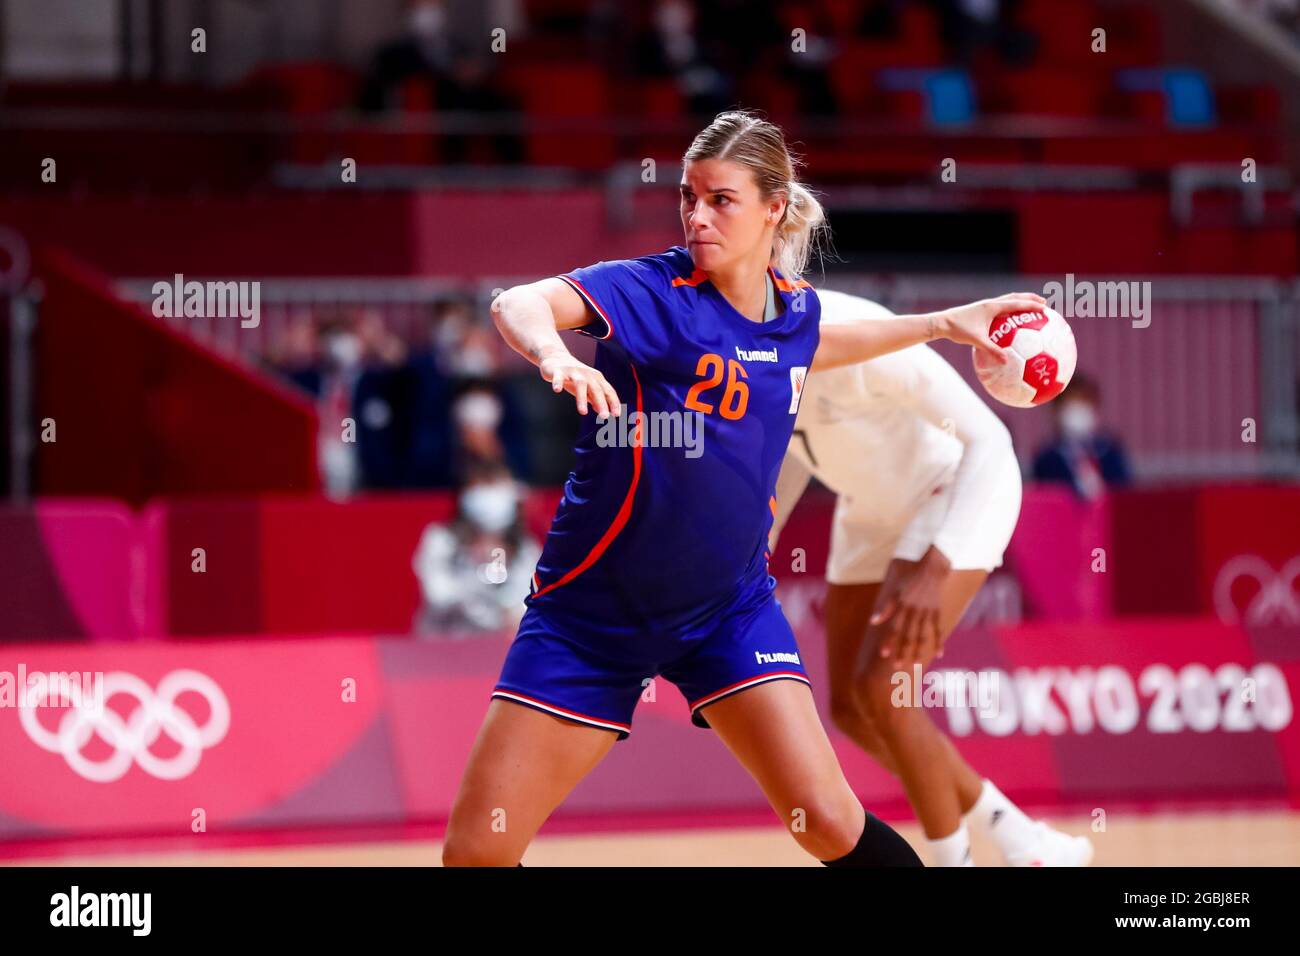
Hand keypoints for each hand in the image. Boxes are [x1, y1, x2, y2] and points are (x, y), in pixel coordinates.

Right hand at [538, 347, 621, 417]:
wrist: (556, 359)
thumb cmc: (574, 377)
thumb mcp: (587, 389)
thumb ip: (595, 399)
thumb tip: (604, 412)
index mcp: (597, 379)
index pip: (608, 391)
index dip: (613, 402)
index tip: (617, 414)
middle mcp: (587, 374)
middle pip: (596, 389)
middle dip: (601, 402)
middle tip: (604, 416)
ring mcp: (573, 372)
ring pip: (580, 384)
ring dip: (582, 398)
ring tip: (583, 412)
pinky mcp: (559, 371)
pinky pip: (559, 377)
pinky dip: (558, 383)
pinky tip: (557, 390)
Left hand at [870, 547, 951, 666]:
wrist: (932, 567)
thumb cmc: (910, 578)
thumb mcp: (895, 591)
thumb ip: (885, 608)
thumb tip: (873, 622)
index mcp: (902, 606)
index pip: (894, 627)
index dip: (889, 640)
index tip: (884, 654)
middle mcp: (914, 611)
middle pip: (908, 635)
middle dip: (902, 651)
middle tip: (897, 667)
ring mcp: (927, 612)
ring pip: (922, 635)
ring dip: (919, 651)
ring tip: (915, 665)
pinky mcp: (937, 611)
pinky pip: (937, 629)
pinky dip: (938, 641)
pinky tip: (940, 654)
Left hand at [934, 293, 1047, 364]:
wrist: (941, 323)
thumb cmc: (958, 330)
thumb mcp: (976, 341)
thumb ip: (991, 350)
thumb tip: (1005, 362)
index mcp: (992, 307)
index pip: (1017, 303)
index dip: (1032, 305)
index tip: (1045, 307)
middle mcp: (991, 303)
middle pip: (1015, 297)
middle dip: (1030, 299)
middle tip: (1044, 303)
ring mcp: (986, 306)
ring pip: (1008, 301)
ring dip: (1021, 302)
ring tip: (1031, 308)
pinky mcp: (982, 310)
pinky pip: (1001, 308)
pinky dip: (1010, 311)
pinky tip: (1012, 321)